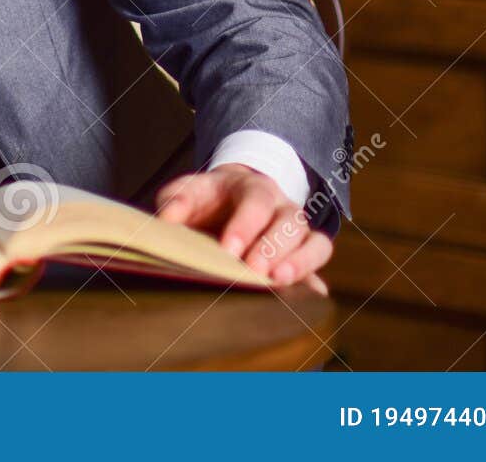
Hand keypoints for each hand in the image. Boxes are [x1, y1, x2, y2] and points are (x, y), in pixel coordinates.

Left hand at [154, 163, 331, 293]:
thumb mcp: (189, 190)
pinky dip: (315, 280)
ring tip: (279, 283)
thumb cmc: (208, 198)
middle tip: (254, 270)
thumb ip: (176, 200)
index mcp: (252, 186)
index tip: (228, 249)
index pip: (255, 201)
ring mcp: (297, 230)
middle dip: (272, 246)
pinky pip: (318, 264)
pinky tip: (309, 298)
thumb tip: (167, 219)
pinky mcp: (304, 253)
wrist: (229, 197)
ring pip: (314, 241)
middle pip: (290, 221)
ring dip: (300, 263)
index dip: (245, 225)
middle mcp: (282, 206)